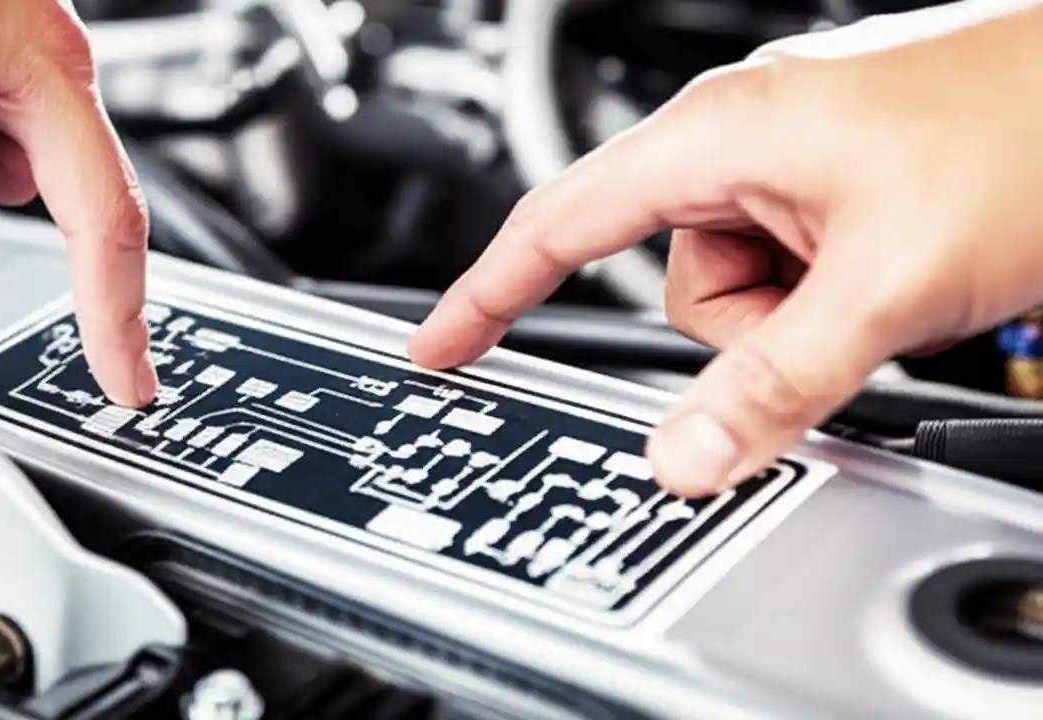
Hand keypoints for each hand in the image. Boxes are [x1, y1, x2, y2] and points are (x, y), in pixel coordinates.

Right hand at [409, 1, 1042, 496]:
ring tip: (887, 287)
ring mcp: (791, 159)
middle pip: (674, 282)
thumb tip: (684, 456)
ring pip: (738, 290)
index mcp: (718, 133)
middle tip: (838, 319)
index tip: (440, 344)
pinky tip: (898, 274)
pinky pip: (790, 271)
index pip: (558, 224)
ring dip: (799, 320)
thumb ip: (774, 382)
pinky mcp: (834, 183)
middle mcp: (743, 137)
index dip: (486, 293)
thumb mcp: (885, 284)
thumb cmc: (1025, 134)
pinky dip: (831, 298)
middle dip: (745, 332)